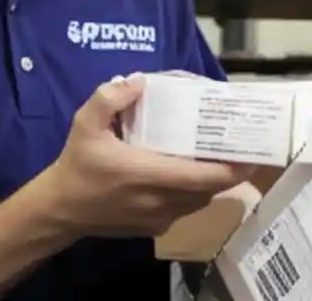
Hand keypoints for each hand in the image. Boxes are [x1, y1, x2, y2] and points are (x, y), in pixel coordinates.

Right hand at [38, 74, 255, 237]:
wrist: (60, 210)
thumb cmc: (77, 165)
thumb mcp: (85, 124)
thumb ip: (109, 98)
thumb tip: (139, 81)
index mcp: (149, 175)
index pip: (206, 177)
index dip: (234, 168)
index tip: (252, 151)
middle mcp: (161, 201)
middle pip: (210, 190)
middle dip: (229, 171)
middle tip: (237, 146)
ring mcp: (159, 219)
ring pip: (200, 201)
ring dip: (212, 183)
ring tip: (218, 158)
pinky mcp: (154, 229)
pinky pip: (185, 210)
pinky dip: (193, 194)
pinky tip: (189, 175)